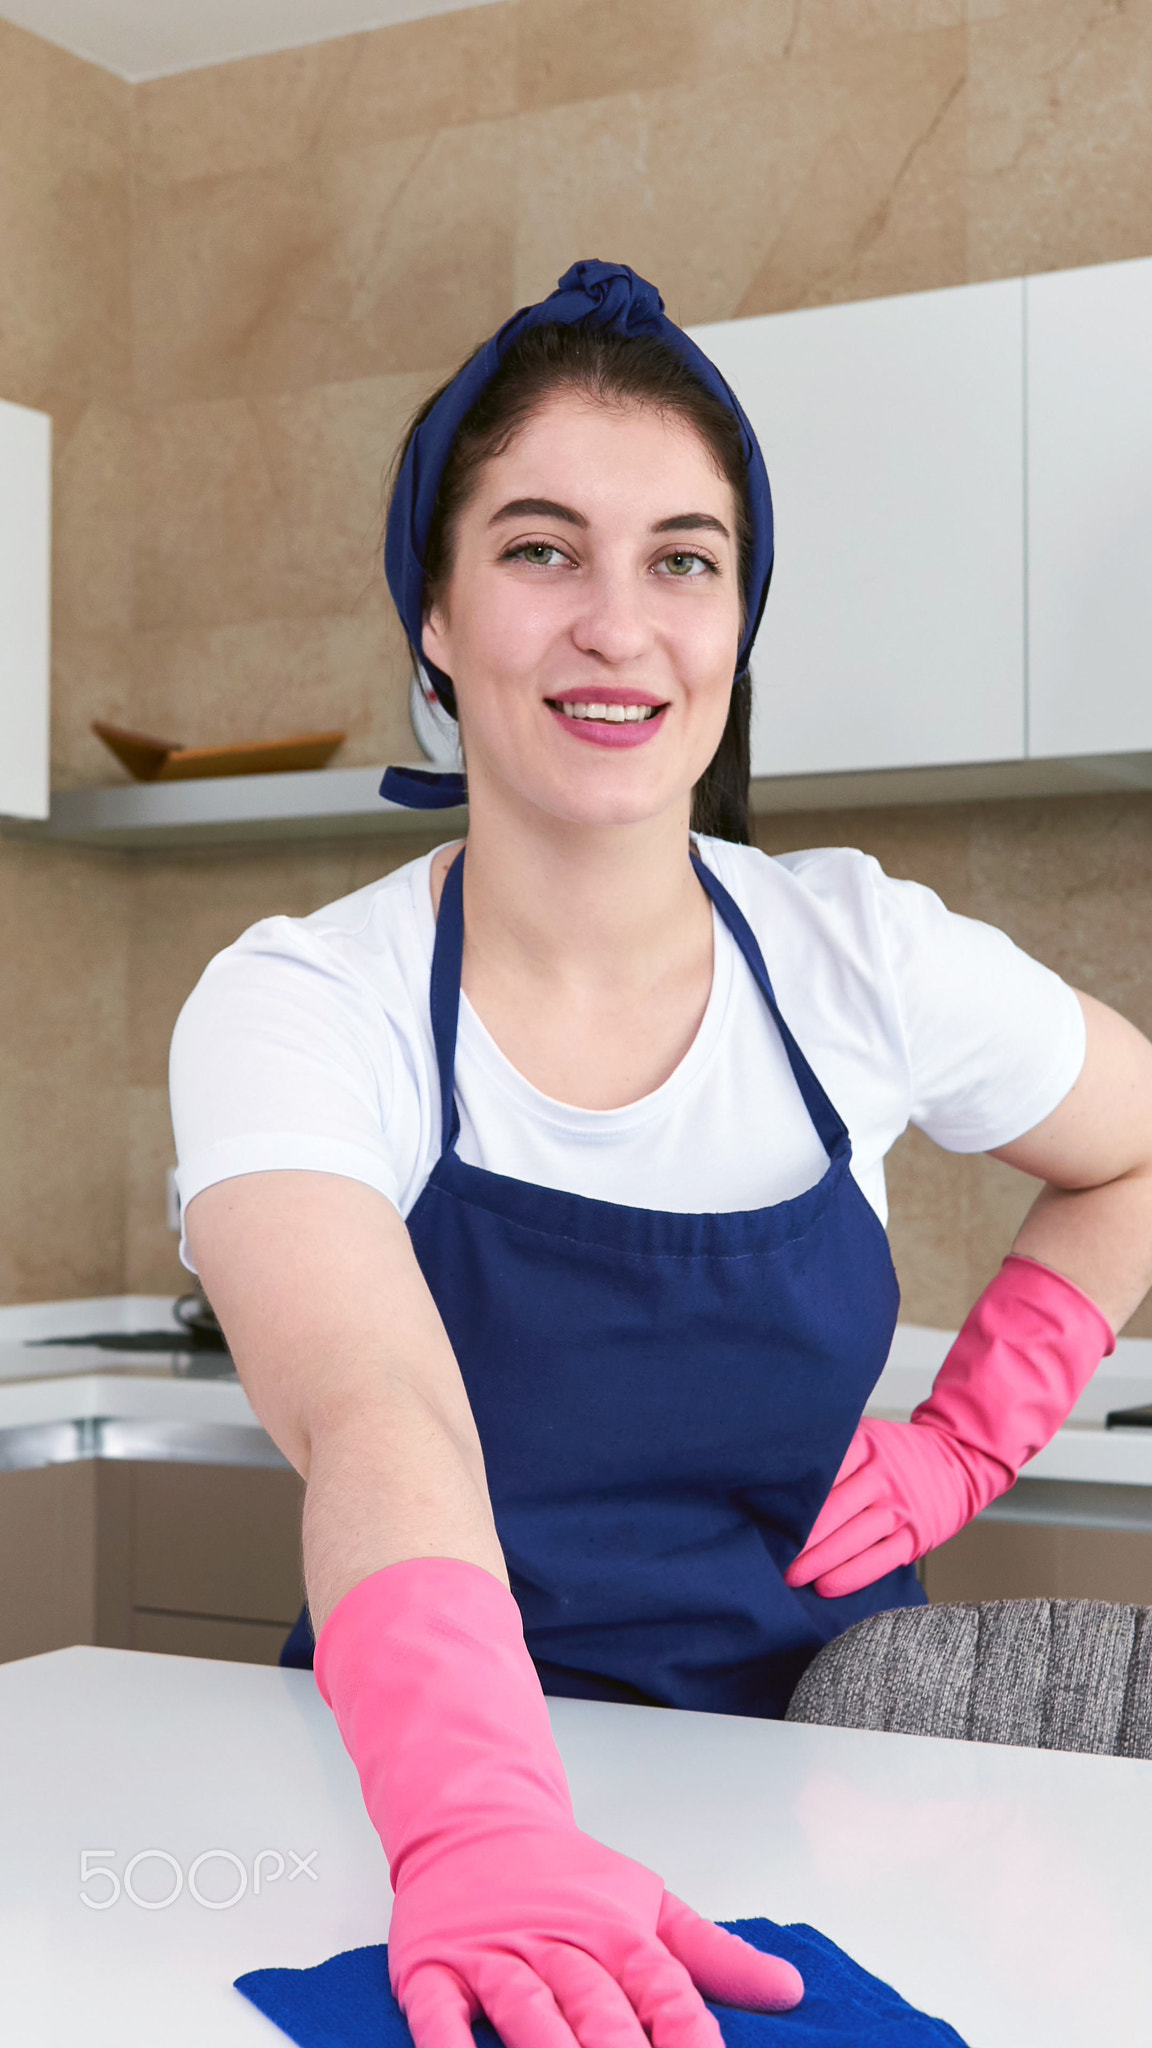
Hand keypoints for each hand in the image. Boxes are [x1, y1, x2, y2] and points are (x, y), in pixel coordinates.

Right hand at [393, 1838, 802, 2047]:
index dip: (690, 2039)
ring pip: (528, 2014)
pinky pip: (440, 2015)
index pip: (664, 1990)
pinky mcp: (434, 1966)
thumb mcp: (646, 1903)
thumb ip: (712, 1954)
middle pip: (599, 2011)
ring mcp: (494, 1955)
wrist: (473, 1819)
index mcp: (615, 1931)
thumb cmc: (565, 1877)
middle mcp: (558, 1942)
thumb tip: (789, 1990)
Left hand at [783, 1415, 989, 1599]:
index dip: (795, 1497)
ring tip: (792, 1575)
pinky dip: (852, 1575)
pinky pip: (880, 1559)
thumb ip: (835, 1453)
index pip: (824, 1471)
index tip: (766, 1514)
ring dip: (820, 1560)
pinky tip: (826, 1586)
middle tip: (771, 1554)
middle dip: (801, 1536)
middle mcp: (884, 1475)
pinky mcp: (916, 1536)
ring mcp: (901, 1508)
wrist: (960, 1460)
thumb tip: (780, 1480)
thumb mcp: (869, 1437)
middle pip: (835, 1508)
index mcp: (866, 1445)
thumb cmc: (897, 1454)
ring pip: (855, 1537)